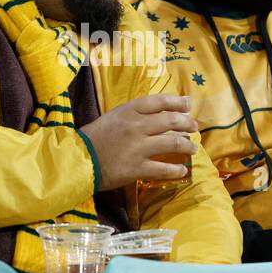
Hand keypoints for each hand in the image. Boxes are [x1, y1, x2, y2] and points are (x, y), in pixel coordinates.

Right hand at [79, 93, 197, 190]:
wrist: (77, 159)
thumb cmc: (94, 137)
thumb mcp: (113, 117)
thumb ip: (134, 114)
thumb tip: (158, 113)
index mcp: (129, 111)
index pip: (159, 101)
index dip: (176, 102)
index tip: (187, 105)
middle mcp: (137, 126)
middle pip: (171, 121)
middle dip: (187, 124)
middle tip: (194, 128)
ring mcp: (138, 147)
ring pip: (173, 143)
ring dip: (187, 146)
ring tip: (192, 148)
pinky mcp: (137, 168)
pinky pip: (163, 169)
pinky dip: (176, 170)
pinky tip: (182, 171)